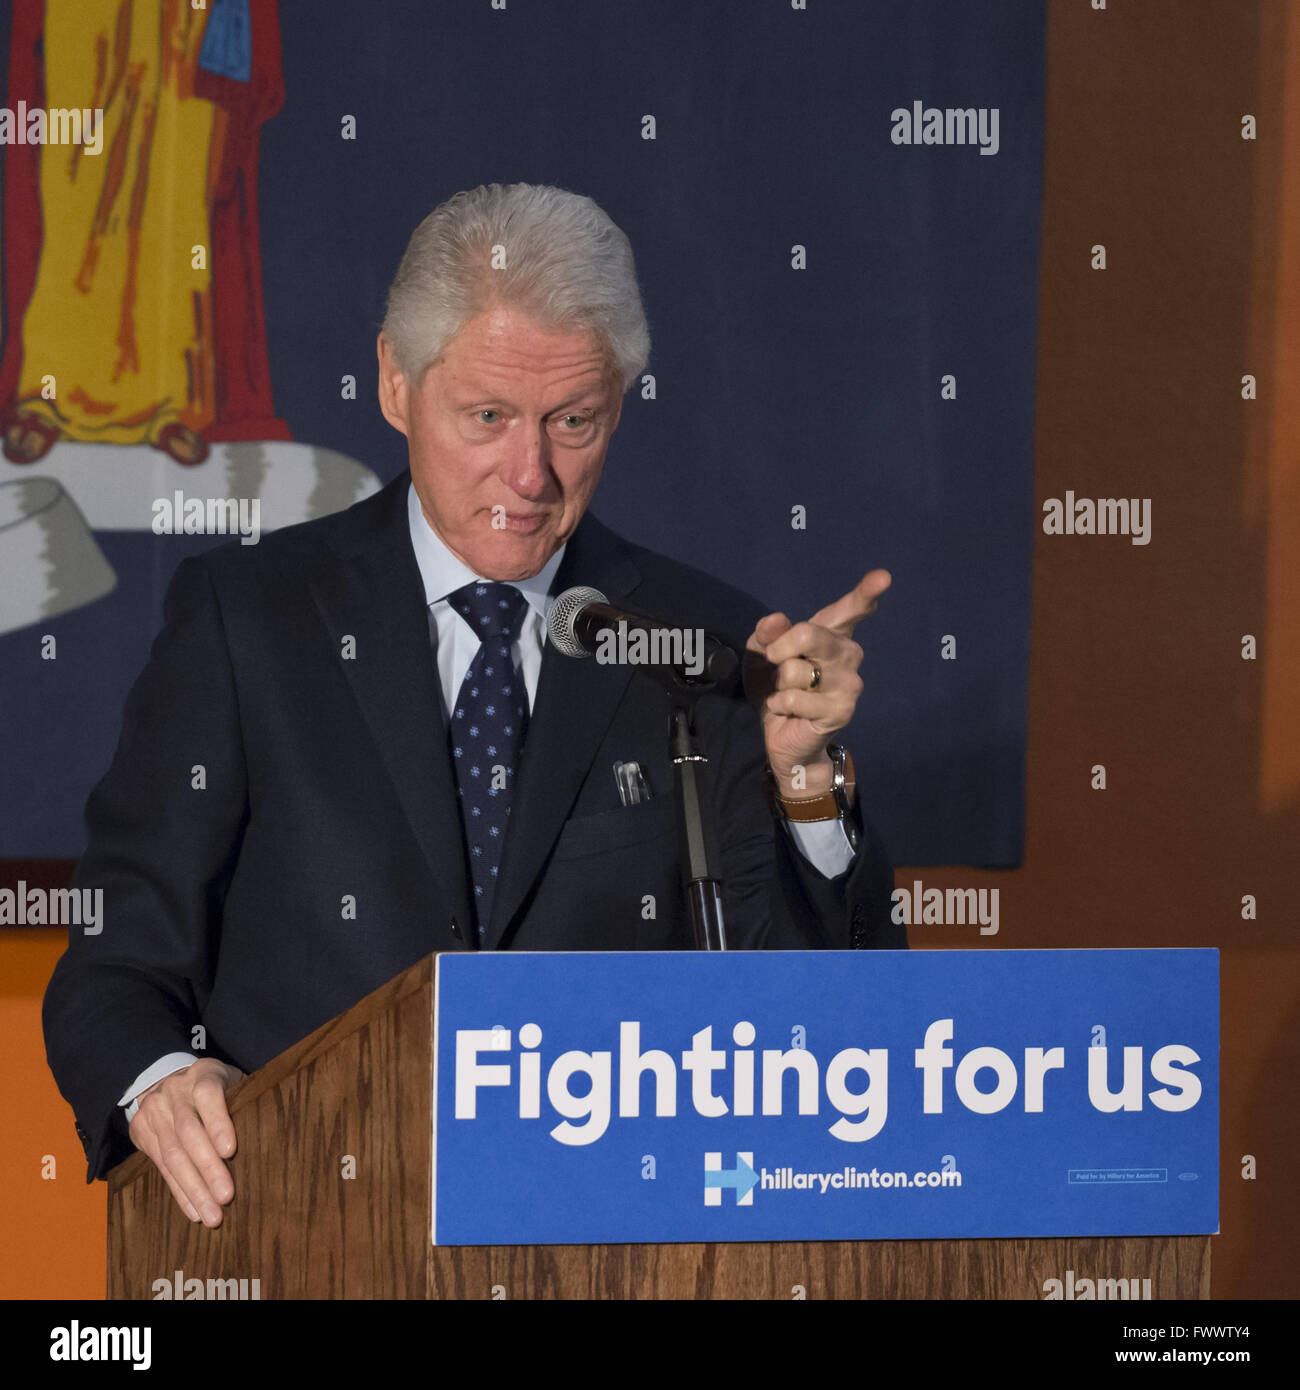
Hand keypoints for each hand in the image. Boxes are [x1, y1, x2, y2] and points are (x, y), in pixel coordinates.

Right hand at [128, 1058, 244, 1226]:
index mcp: (203, 1073)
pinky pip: (161, 1168)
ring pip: (172, 1155)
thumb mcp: (231, 1082)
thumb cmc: (217, 1087)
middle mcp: (174, 1091)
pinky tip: (194, 1211)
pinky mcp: (141, 1132)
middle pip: (189, 1133)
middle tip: (226, 1197)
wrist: (165, 1079)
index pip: (209, 1095)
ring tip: (212, 1215)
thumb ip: (242, 1101)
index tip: (230, 1151)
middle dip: (208, 1168)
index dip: (219, 1123)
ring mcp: (154, 1111)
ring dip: (194, 1189)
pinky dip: (180, 1192)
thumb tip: (269, 1137)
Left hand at [743, 570, 890, 795]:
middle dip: (780, 650)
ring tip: (789, 693)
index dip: (866, 592)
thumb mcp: (761, 655)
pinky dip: (780, 704)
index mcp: (831, 634)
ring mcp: (849, 682)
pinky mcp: (842, 709)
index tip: (883, 577)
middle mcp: (848, 654)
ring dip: (780, 683)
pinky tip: (790, 711)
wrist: (781, 736)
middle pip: (809, 634)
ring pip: (796, 669)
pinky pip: (795, 697)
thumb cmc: (776, 687)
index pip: (850, 609)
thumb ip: (767, 634)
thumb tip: (776, 620)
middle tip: (776, 664)